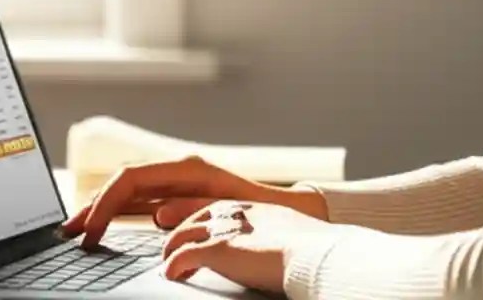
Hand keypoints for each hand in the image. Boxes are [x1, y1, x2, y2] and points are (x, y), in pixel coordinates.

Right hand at [59, 156, 327, 248]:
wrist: (291, 214)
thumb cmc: (265, 212)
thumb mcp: (231, 210)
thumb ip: (194, 208)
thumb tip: (155, 213)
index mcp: (187, 168)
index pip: (131, 179)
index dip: (106, 203)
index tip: (92, 230)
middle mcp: (177, 171)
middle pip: (123, 184)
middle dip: (94, 207)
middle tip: (69, 232)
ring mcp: (176, 184)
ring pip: (128, 193)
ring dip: (101, 210)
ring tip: (76, 230)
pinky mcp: (178, 198)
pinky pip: (139, 203)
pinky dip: (117, 215)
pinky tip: (102, 229)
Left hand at [160, 201, 334, 291]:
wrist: (314, 252)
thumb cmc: (311, 247)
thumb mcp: (289, 232)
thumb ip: (276, 237)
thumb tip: (281, 253)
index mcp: (249, 206)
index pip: (212, 209)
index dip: (199, 223)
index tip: (191, 233)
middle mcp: (230, 213)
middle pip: (191, 220)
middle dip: (178, 234)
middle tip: (172, 250)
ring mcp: (220, 230)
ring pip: (179, 236)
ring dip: (171, 252)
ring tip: (169, 266)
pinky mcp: (215, 250)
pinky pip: (181, 257)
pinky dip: (172, 267)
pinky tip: (171, 275)